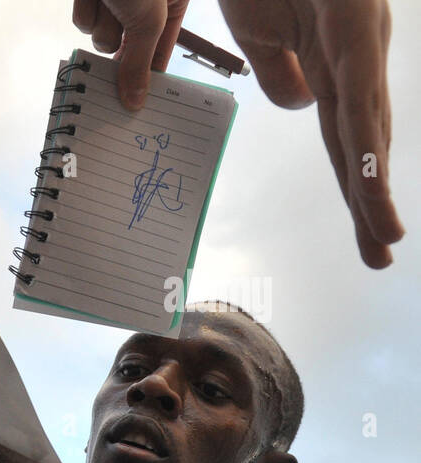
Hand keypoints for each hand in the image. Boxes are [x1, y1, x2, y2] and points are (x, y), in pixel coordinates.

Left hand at [72, 0, 189, 108]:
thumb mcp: (148, 21)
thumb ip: (140, 62)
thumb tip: (135, 102)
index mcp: (172, 5)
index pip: (161, 52)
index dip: (149, 79)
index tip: (139, 108)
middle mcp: (145, 6)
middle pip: (128, 52)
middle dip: (120, 64)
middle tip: (111, 99)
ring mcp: (116, 3)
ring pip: (103, 39)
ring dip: (104, 26)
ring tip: (111, 5)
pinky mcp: (91, 0)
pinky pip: (86, 22)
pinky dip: (88, 12)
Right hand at [218, 0, 401, 267]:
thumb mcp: (263, 30)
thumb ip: (281, 71)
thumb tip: (299, 109)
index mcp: (335, 62)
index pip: (345, 138)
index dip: (358, 187)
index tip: (368, 234)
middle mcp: (357, 55)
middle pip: (362, 143)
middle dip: (371, 202)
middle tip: (380, 255)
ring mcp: (358, 37)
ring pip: (366, 124)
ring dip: (373, 181)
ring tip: (383, 232)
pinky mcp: (351, 19)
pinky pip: (356, 85)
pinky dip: (363, 130)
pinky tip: (368, 168)